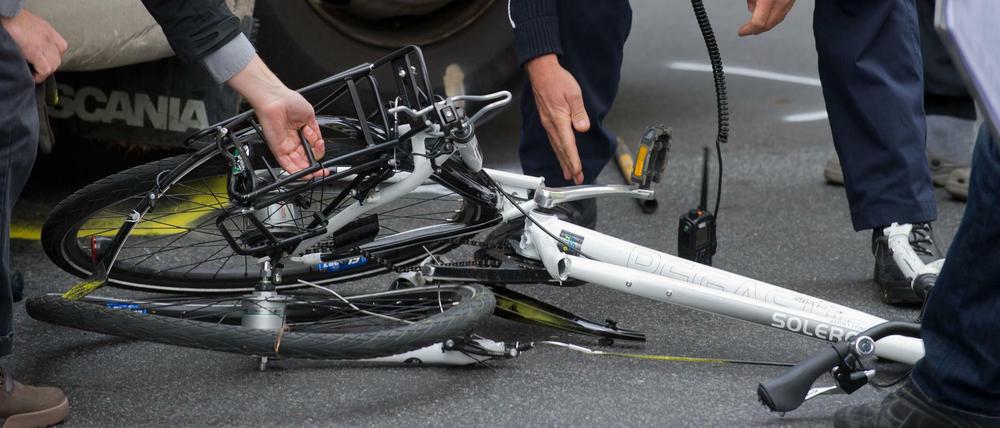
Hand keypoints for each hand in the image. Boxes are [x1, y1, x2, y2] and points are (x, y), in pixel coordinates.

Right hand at [1, 10, 66, 82]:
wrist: (5, 14)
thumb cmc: (12, 19)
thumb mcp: (28, 24)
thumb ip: (34, 35)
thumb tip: (31, 45)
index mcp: (46, 29)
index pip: (61, 47)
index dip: (54, 56)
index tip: (46, 61)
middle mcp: (48, 37)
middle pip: (58, 59)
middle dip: (49, 66)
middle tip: (38, 70)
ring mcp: (43, 44)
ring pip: (54, 65)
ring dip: (44, 72)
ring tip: (34, 73)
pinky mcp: (35, 51)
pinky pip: (45, 70)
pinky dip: (39, 76)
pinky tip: (32, 77)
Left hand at [226, 55, 324, 177]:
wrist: (275, 99)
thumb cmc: (288, 101)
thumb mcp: (310, 116)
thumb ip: (315, 132)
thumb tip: (318, 142)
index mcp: (300, 133)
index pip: (310, 149)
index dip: (317, 154)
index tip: (322, 154)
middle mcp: (292, 141)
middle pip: (304, 159)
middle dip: (314, 165)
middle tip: (321, 168)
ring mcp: (285, 146)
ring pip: (297, 164)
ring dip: (308, 170)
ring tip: (317, 171)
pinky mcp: (277, 149)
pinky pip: (286, 164)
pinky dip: (296, 171)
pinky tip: (306, 173)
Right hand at [526, 54, 589, 184]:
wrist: (541, 71)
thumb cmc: (557, 80)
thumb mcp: (574, 93)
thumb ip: (579, 112)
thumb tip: (582, 127)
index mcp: (559, 119)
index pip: (568, 144)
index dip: (573, 160)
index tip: (577, 171)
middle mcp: (551, 124)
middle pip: (561, 150)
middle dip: (569, 166)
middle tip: (575, 178)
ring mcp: (548, 123)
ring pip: (556, 147)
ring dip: (563, 161)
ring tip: (568, 172)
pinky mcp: (547, 120)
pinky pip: (553, 140)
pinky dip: (558, 151)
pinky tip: (561, 154)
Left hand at [738, 0, 795, 36]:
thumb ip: (751, 0)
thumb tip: (752, 9)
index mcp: (769, 0)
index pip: (758, 22)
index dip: (748, 29)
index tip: (742, 32)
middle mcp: (782, 1)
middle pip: (769, 24)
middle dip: (757, 29)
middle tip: (747, 31)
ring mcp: (790, 0)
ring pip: (778, 18)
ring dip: (766, 23)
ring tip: (756, 23)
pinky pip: (784, 11)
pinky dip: (775, 16)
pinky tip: (769, 15)